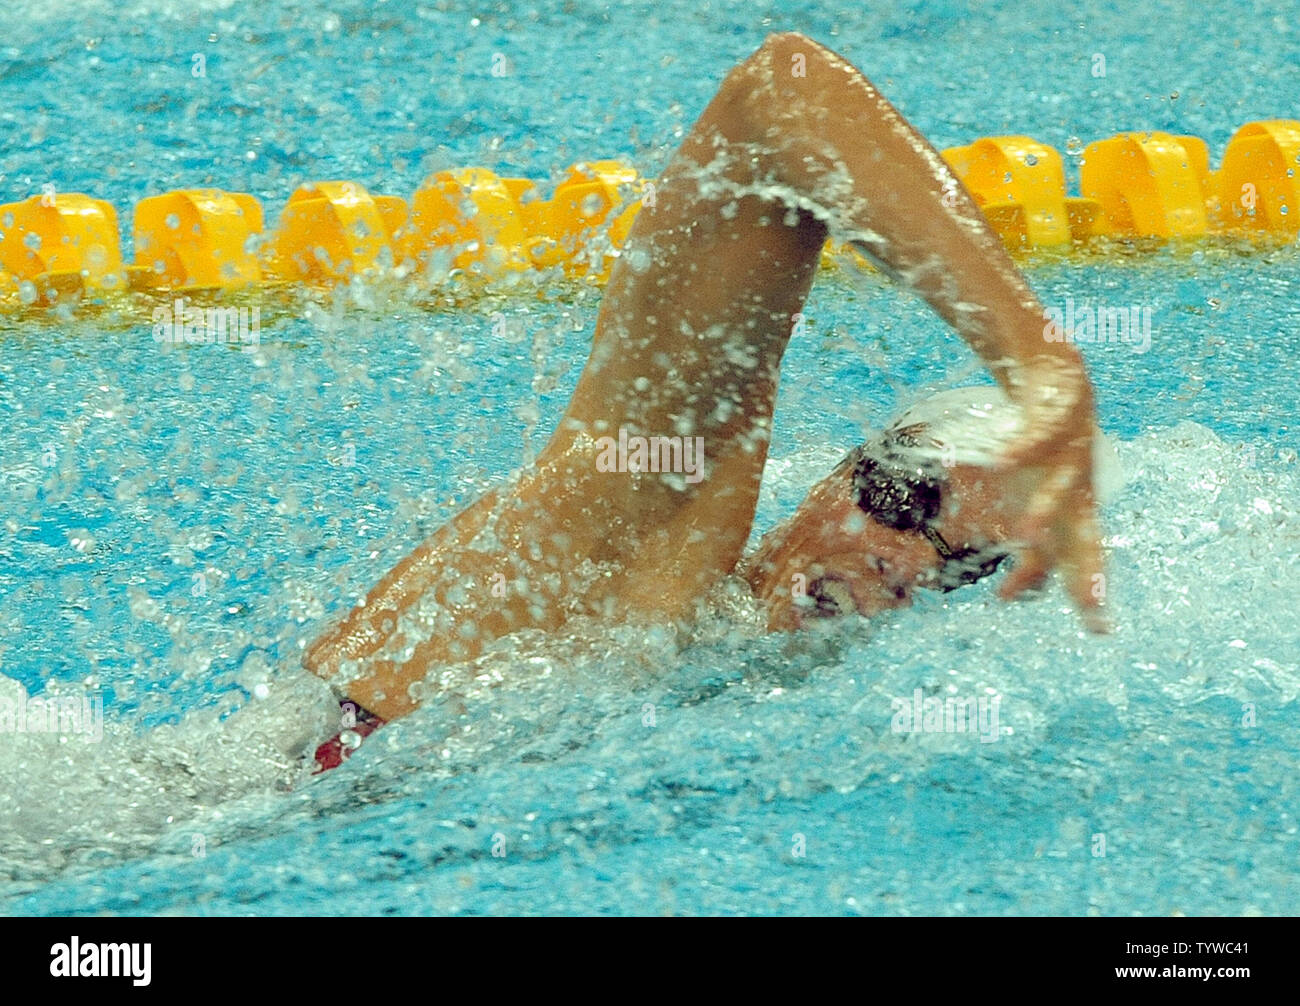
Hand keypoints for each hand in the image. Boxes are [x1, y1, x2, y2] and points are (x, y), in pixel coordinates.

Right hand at [994, 355, 1107, 630]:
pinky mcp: (1052, 417)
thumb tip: (1015, 600)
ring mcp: (1067, 453)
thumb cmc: (1047, 452)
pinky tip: (1002, 462)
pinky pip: (1034, 435)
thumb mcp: (1039, 505)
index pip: (1083, 560)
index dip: (1089, 592)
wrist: (1058, 380)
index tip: (1097, 630)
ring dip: (1041, 511)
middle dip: (1085, 569)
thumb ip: (1033, 550)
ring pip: (1058, 487)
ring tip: (1026, 535)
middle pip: (1085, 534)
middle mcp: (1078, 488)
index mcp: (1077, 511)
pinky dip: (1019, 449)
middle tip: (1091, 606)